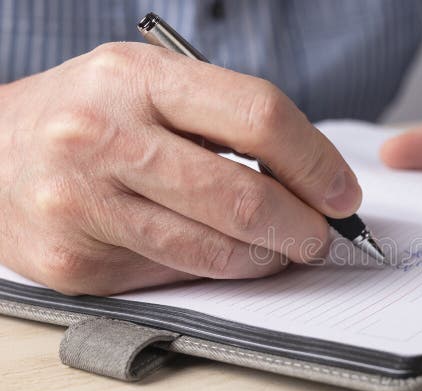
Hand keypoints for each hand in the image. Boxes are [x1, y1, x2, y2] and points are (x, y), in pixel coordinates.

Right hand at [0, 42, 361, 294]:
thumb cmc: (90, 117)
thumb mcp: (151, 86)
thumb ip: (226, 122)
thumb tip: (312, 182)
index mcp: (137, 78)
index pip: (259, 116)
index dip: (316, 162)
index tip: (342, 192)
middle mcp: (102, 137)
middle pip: (243, 197)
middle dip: (303, 226)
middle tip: (321, 235)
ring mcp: (83, 205)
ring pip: (215, 252)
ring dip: (268, 258)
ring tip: (282, 250)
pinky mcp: (76, 265)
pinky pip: (177, 278)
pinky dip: (218, 273)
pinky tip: (224, 257)